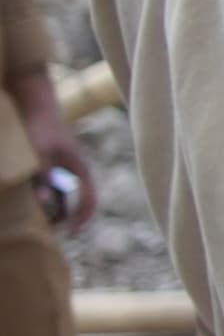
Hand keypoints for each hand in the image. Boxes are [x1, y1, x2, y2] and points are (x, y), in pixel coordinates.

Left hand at [12, 78, 82, 232]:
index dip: (82, 218)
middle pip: (71, 201)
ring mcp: (58, 168)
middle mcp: (71, 171)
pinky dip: (37, 195)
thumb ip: (42, 178)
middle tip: (45, 230)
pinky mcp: (45, 164)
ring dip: (46, 207)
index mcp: (79, 169)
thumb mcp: (41, 154)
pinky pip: (44, 186)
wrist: (33, 103)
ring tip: (31, 217)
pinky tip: (23, 198)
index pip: (88, 200)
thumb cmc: (40, 127)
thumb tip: (44, 203)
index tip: (71, 233)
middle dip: (60, 217)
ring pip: (56, 195)